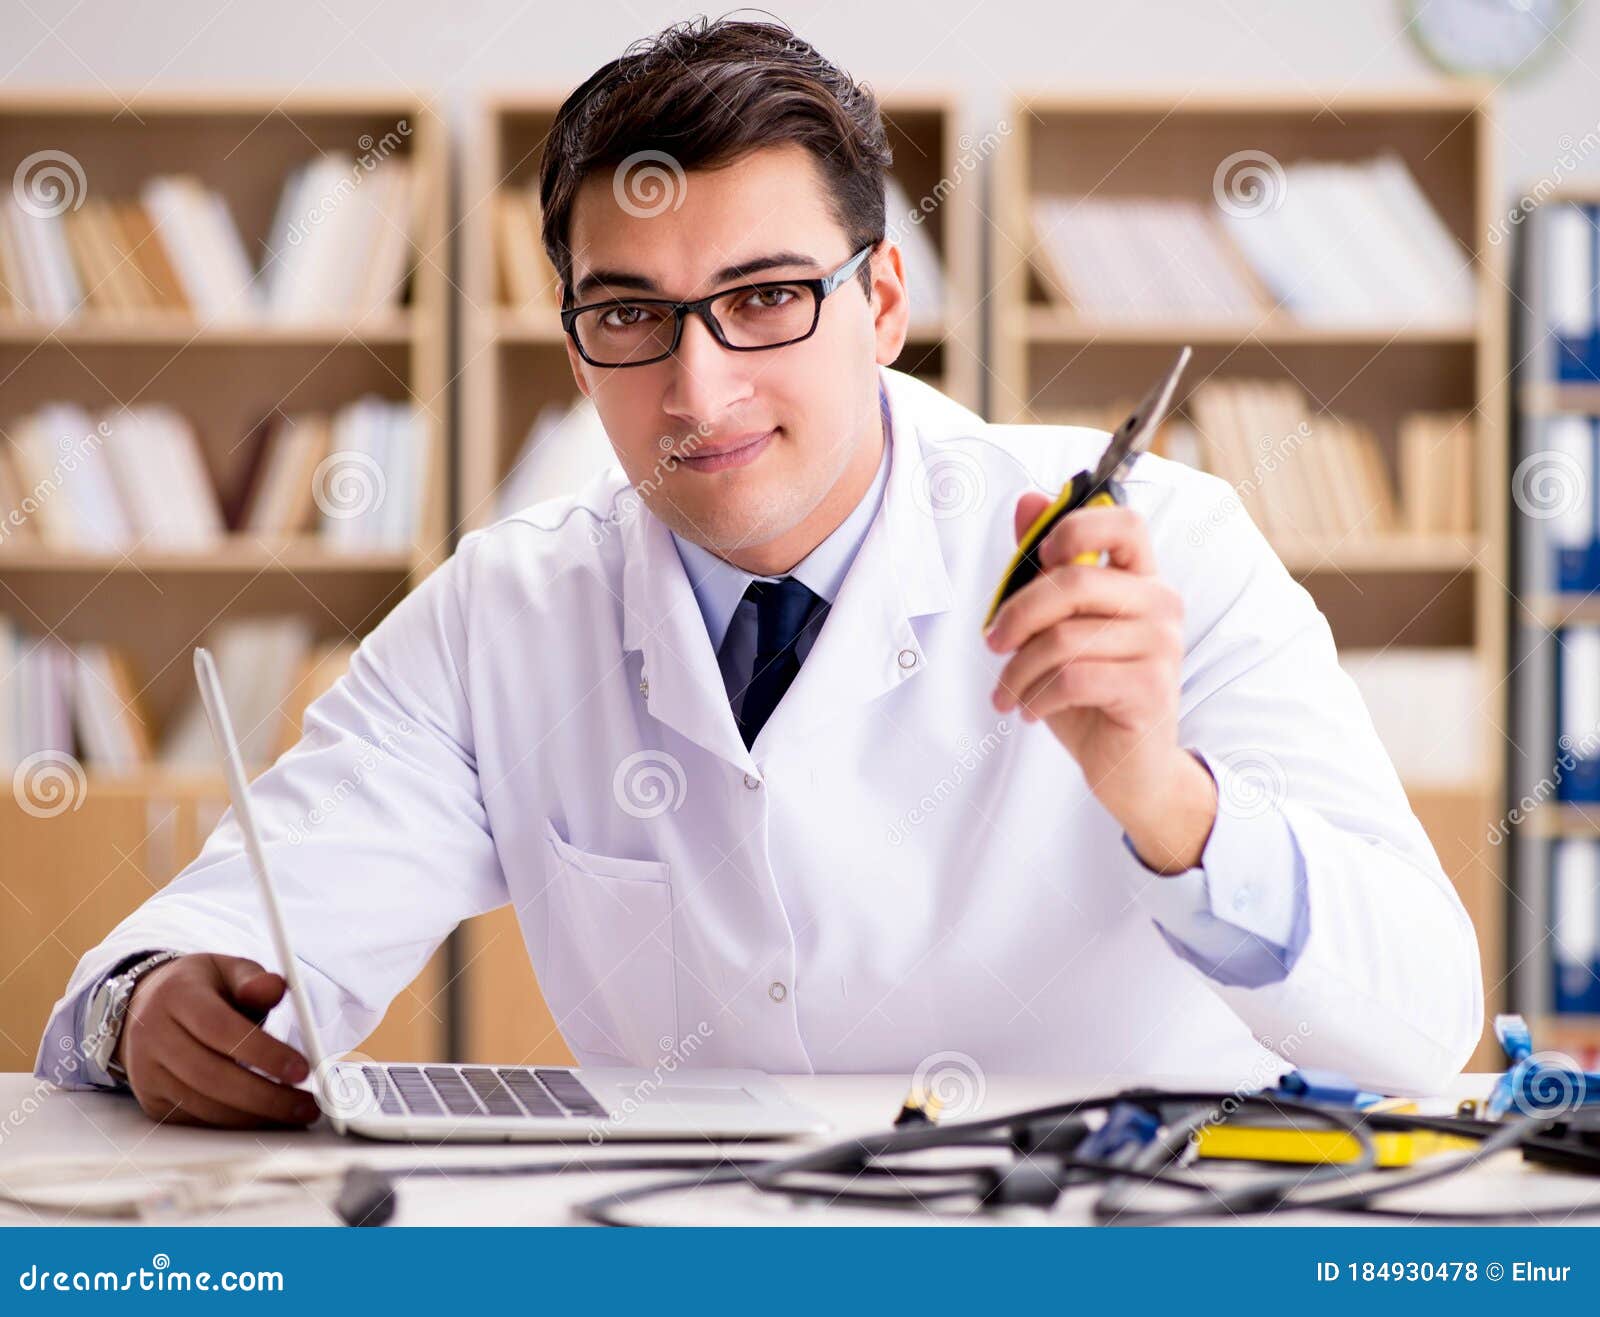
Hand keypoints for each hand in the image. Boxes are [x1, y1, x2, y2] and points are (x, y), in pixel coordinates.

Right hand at [116, 953, 317, 1128]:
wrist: (147, 1007)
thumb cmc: (203, 989)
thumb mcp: (229, 971)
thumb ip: (255, 981)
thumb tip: (275, 987)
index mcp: (176, 996)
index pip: (219, 1028)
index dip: (262, 1052)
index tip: (302, 1070)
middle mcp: (153, 1035)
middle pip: (210, 1075)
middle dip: (264, 1096)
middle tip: (307, 1105)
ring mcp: (146, 1071)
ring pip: (201, 1104)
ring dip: (253, 1117)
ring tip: (295, 1114)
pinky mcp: (151, 1099)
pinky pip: (194, 1119)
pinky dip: (233, 1124)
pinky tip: (265, 1119)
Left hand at [985, 492, 1216, 870]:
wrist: (1130, 770)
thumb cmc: (1090, 694)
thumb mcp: (1058, 629)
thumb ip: (1043, 570)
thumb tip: (1027, 501)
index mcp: (1140, 581)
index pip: (1125, 523)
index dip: (1078, 526)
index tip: (1040, 555)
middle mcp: (1160, 605)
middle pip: (1075, 580)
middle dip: (1017, 612)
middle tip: (991, 643)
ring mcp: (1162, 647)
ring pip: (1065, 637)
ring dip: (1019, 670)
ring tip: (1007, 693)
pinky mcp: (1151, 690)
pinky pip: (1073, 678)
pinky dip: (1036, 696)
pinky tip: (1029, 711)